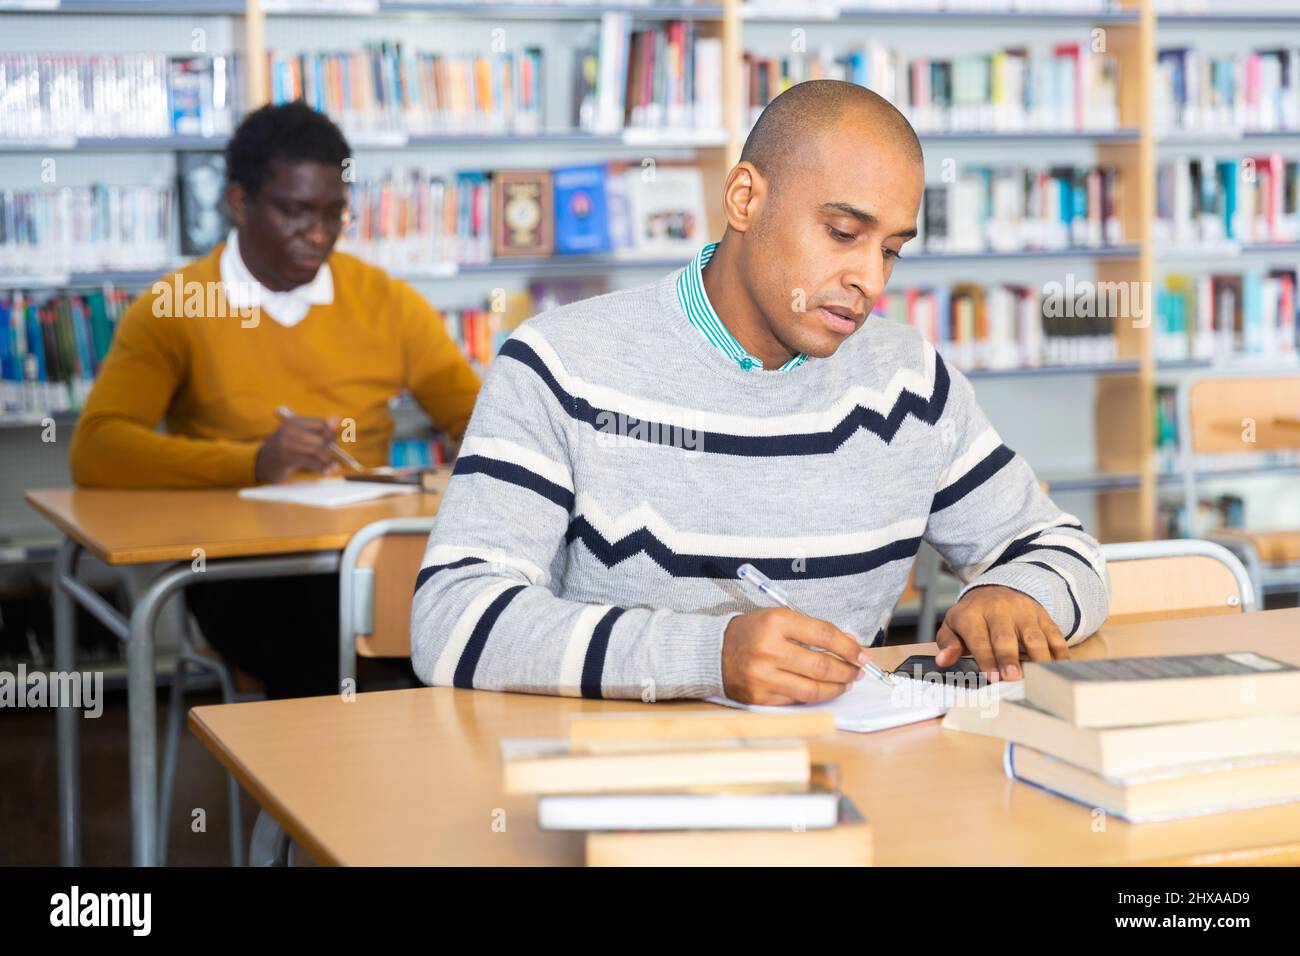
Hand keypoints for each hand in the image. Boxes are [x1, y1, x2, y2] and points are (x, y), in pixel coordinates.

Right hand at [254, 414, 341, 482]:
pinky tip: (328, 470)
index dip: (332, 434)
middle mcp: (289, 430)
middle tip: (335, 456)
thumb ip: (318, 429)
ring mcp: (286, 444)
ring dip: (328, 460)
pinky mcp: (286, 458)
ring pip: (316, 451)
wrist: (262, 462)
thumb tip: (338, 418)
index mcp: (294, 421)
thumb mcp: (299, 435)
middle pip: (320, 438)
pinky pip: (310, 462)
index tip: (335, 442)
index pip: (321, 424)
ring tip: (335, 466)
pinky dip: (322, 467)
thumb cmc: (286, 448)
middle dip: (331, 448)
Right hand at [722, 608, 866, 704]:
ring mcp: (764, 675)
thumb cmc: (752, 632)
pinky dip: (815, 696)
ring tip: (845, 683)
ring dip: (837, 688)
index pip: (825, 635)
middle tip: (857, 672)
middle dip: (848, 671)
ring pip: (814, 689)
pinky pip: (797, 700)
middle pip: (823, 665)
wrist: (713, 651)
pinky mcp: (760, 696)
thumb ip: (812, 630)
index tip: (862, 655)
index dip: (850, 648)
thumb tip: (848, 646)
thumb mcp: (779, 619)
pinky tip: (823, 690)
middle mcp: (770, 649)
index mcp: (776, 622)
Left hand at [934, 585, 1067, 681]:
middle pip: (1005, 636)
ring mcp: (1024, 612)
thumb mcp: (952, 625)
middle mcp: (999, 610)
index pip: (979, 638)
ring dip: (1037, 657)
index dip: (985, 657)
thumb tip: (943, 660)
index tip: (992, 676)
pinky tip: (1061, 669)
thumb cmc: (972, 617)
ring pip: (1033, 636)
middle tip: (1013, 678)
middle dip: (1009, 657)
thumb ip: (948, 643)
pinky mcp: (1042, 615)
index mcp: (973, 614)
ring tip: (1040, 678)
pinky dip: (1059, 652)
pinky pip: (1054, 634)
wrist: (995, 590)